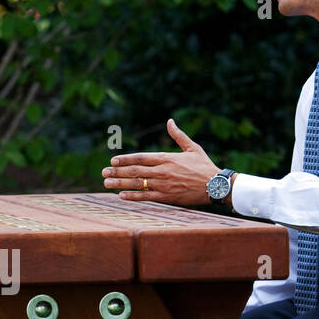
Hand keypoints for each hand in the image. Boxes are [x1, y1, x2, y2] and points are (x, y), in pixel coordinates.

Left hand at [102, 118, 220, 205]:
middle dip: (117, 172)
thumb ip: (178, 135)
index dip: (125, 159)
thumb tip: (170, 121)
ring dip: (120, 183)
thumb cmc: (204, 166)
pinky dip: (133, 196)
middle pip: (135, 171)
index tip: (113, 161)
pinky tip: (121, 195)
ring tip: (107, 183)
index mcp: (167, 158)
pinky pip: (146, 197)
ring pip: (137, 184)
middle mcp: (162, 171)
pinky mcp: (167, 197)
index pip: (141, 157)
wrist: (215, 185)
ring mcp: (163, 185)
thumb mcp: (192, 147)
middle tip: (103, 173)